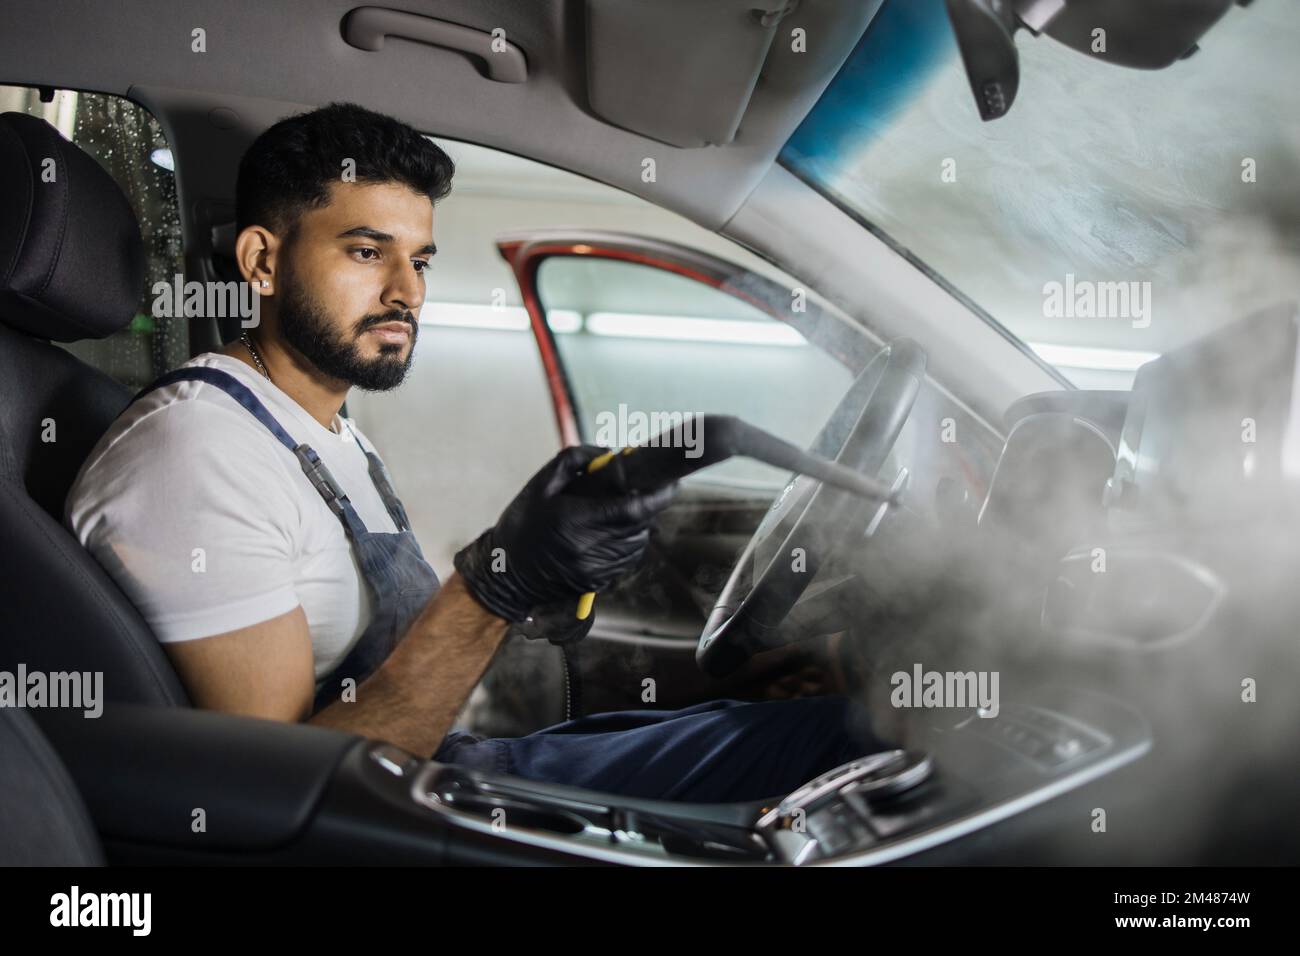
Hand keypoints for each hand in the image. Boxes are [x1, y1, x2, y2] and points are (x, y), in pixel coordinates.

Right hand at [454, 445, 677, 622]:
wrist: (505, 572)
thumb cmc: (522, 524)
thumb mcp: (542, 483)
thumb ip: (577, 460)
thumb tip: (611, 453)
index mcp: (576, 520)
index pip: (633, 509)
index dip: (658, 495)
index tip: (670, 482)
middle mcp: (589, 548)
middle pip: (640, 525)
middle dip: (648, 505)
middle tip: (642, 490)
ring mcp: (595, 569)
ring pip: (637, 544)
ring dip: (638, 525)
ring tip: (620, 512)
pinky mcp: (597, 582)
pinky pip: (627, 560)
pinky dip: (627, 543)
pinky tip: (609, 533)